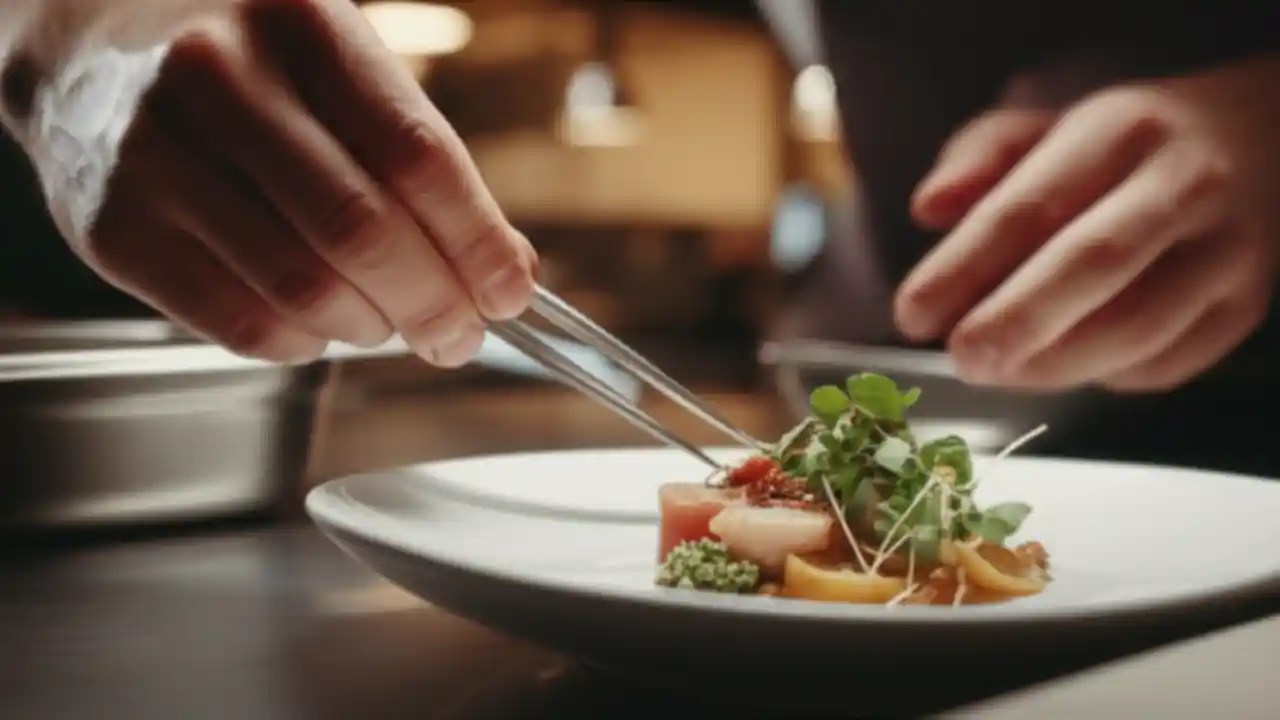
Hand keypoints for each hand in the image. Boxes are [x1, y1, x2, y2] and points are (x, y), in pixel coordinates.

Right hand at [2, 0, 535, 364]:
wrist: (93, 49)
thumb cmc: (253, 67)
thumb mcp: (343, 70)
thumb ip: (422, 159)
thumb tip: (505, 266)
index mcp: (301, 24)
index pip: (416, 155)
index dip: (477, 240)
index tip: (511, 291)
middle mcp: (218, 78)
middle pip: (361, 232)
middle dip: (433, 302)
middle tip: (459, 333)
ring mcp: (154, 154)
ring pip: (303, 289)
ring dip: (371, 327)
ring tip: (387, 318)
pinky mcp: (114, 230)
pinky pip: (240, 326)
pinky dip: (305, 344)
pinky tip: (320, 322)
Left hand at [897, 58, 1279, 391]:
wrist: (1244, 145)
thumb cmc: (1110, 149)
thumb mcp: (1036, 128)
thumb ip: (975, 160)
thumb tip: (928, 209)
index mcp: (1121, 129)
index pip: (1031, 205)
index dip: (962, 268)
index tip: (911, 315)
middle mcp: (1187, 185)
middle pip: (1092, 264)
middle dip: (1013, 322)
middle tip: (960, 359)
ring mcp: (1227, 251)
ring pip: (1134, 329)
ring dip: (1050, 365)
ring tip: (996, 370)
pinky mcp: (1241, 310)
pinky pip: (1162, 364)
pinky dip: (1100, 376)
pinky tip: (1059, 362)